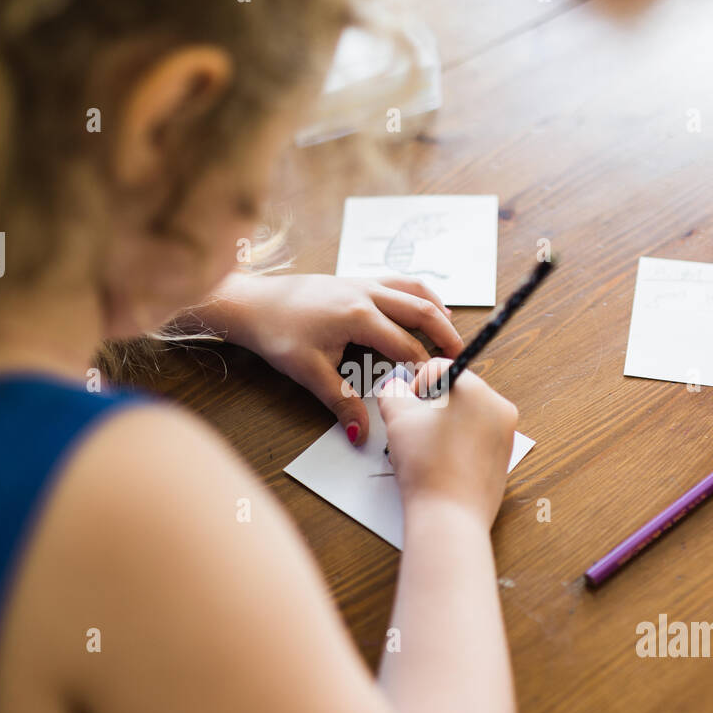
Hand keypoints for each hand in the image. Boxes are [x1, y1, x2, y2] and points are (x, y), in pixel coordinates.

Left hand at [205, 272, 463, 443]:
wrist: (252, 303)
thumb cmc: (277, 333)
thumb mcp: (309, 372)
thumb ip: (341, 402)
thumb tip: (361, 433)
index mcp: (359, 316)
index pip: (406, 347)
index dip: (424, 370)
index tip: (438, 388)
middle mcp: (366, 293)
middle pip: (422, 311)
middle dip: (445, 334)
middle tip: (461, 358)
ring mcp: (362, 282)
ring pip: (414, 289)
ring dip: (436, 310)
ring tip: (450, 332)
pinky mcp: (355, 279)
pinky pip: (399, 282)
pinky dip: (418, 295)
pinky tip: (421, 308)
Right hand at [376, 358, 517, 526]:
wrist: (449, 517)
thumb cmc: (427, 466)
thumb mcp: (398, 417)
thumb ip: (392, 391)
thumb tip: (395, 386)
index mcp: (477, 390)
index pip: (438, 368)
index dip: (414, 387)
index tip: (407, 410)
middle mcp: (499, 408)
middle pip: (454, 392)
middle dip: (430, 408)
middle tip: (414, 433)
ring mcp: (505, 435)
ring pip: (464, 416)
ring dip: (442, 426)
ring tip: (427, 452)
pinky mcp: (503, 458)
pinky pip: (474, 439)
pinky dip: (456, 445)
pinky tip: (441, 463)